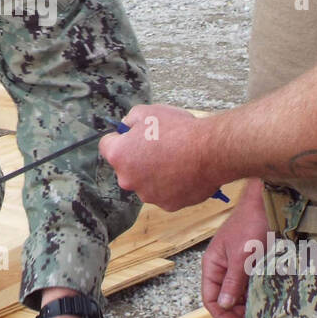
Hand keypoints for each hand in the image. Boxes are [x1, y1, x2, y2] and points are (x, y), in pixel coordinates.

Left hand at [99, 103, 222, 210]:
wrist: (209, 151)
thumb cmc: (177, 129)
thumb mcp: (147, 112)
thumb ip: (130, 119)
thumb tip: (126, 128)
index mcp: (118, 156)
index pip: (107, 145)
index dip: (120, 137)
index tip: (132, 135)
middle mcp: (128, 180)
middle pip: (127, 167)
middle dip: (139, 158)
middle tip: (159, 146)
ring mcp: (148, 195)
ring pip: (147, 182)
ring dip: (156, 173)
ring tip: (176, 159)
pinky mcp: (167, 205)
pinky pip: (166, 193)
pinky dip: (173, 185)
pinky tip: (185, 172)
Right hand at [201, 180, 268, 317]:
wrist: (267, 203)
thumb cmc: (251, 224)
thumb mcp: (242, 256)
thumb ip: (233, 282)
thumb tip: (223, 306)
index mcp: (212, 265)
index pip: (209, 298)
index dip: (221, 314)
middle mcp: (221, 267)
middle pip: (223, 298)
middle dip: (235, 311)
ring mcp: (235, 265)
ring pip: (237, 293)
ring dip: (246, 303)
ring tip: (261, 310)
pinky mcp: (249, 263)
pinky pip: (248, 284)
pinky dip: (254, 293)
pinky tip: (265, 297)